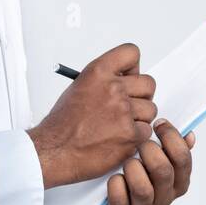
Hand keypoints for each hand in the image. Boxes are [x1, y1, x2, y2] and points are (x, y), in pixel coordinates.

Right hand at [27, 43, 156, 188]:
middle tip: (129, 104)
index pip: (131, 53)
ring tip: (118, 125)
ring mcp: (123, 111)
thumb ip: (103, 80)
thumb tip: (123, 80)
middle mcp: (113, 89)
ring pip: (150, 109)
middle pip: (148, 83)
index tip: (130, 75)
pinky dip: (136, 137)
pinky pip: (146, 131)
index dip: (133, 66)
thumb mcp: (79, 87)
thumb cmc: (62, 124)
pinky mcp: (130, 134)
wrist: (55, 151)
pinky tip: (118, 138)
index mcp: (98, 72)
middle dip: (141, 95)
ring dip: (139, 118)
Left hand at [90, 119, 196, 204]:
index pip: (183, 158)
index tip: (158, 124)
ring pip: (142, 188)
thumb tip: (189, 136)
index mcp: (179, 182)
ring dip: (132, 168)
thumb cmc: (140, 177)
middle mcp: (165, 198)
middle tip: (139, 143)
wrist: (116, 204)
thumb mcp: (159, 163)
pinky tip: (114, 177)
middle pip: (163, 170)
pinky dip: (115, 184)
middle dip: (148, 150)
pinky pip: (119, 198)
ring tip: (127, 162)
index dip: (171, 136)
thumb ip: (174, 150)